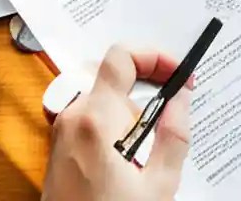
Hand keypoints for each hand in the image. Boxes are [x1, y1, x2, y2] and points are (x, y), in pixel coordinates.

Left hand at [42, 45, 191, 200]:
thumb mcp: (160, 183)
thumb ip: (174, 134)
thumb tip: (180, 99)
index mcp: (97, 120)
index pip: (122, 57)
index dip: (155, 56)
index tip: (178, 74)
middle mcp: (73, 118)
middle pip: (113, 73)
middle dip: (148, 80)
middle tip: (176, 99)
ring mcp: (62, 132)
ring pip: (102, 94)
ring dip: (132, 103)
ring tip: (157, 132)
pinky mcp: (60, 146)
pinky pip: (91, 114)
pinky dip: (116, 118)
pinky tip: (136, 146)